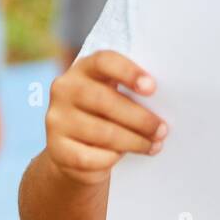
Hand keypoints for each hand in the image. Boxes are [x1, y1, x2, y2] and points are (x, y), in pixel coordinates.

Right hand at [44, 51, 166, 186]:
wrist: (75, 151)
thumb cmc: (106, 116)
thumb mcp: (115, 97)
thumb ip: (131, 93)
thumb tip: (163, 104)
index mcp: (83, 69)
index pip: (104, 61)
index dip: (128, 72)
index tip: (152, 88)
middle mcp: (64, 90)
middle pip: (105, 100)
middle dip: (140, 118)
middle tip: (162, 129)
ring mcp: (56, 119)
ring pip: (102, 132)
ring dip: (134, 141)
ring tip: (154, 144)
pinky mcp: (56, 149)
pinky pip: (91, 157)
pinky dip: (112, 158)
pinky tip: (124, 156)